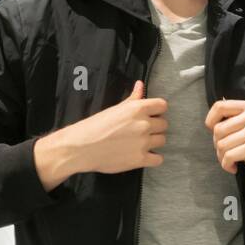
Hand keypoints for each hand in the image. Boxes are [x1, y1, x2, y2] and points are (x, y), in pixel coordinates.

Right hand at [33, 80, 166, 190]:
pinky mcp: (140, 159)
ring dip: (154, 142)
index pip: (162, 106)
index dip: (157, 111)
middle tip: (141, 131)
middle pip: (164, 124)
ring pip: (162, 140)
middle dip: (155, 127)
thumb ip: (132, 98)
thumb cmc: (94, 127)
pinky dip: (153, 158)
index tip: (151, 116)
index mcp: (138, 109)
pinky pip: (158, 159)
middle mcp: (144, 124)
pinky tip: (142, 155)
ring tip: (139, 143)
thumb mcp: (115, 109)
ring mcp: (143, 142)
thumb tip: (140, 85)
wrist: (80, 148)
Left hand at [204, 98, 244, 188]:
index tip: (217, 134)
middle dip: (217, 145)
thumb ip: (232, 120)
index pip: (219, 107)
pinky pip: (228, 156)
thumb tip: (210, 122)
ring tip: (231, 160)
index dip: (211, 121)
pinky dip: (227, 165)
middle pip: (217, 129)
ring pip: (221, 144)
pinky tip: (234, 167)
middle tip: (228, 152)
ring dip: (222, 157)